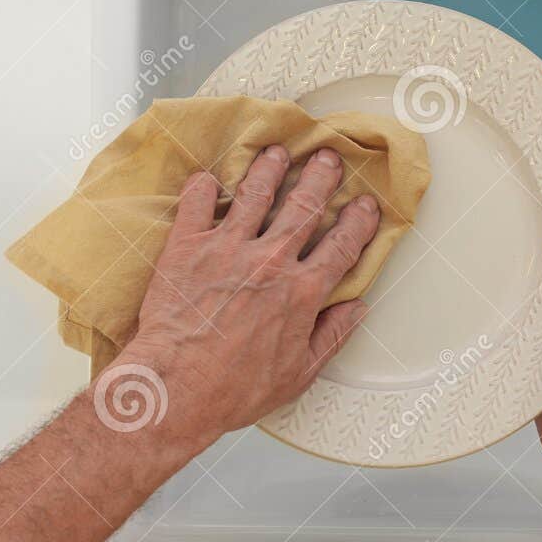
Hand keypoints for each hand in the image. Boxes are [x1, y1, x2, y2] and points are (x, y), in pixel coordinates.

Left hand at [111, 145, 381, 449]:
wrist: (177, 388)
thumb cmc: (235, 389)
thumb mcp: (298, 374)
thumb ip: (332, 337)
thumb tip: (356, 309)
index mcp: (301, 292)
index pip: (341, 246)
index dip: (358, 222)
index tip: (364, 205)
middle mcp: (270, 261)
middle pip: (304, 206)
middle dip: (320, 177)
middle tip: (326, 158)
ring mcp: (226, 249)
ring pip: (256, 194)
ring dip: (269, 169)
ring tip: (276, 153)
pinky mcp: (187, 247)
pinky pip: (197, 203)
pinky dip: (203, 187)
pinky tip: (208, 178)